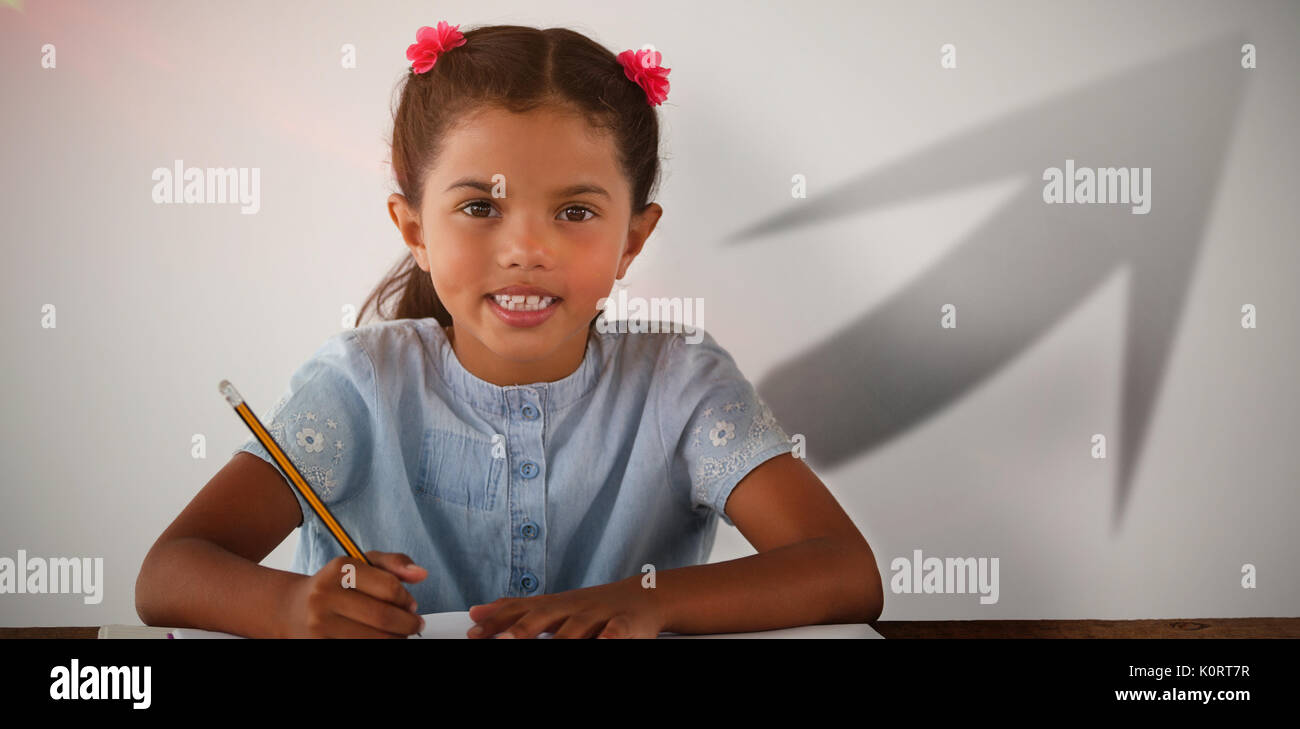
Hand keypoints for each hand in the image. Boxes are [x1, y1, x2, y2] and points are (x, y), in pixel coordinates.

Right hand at [279, 550, 426, 637]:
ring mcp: (319, 624)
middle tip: (413, 625)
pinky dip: (376, 645)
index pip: (389, 588)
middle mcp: (325, 596)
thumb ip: (394, 563)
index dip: (407, 600)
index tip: (411, 605)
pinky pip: (359, 647)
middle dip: (407, 624)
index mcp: (340, 569)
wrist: (291, 608)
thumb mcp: (363, 564)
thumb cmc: (336, 584)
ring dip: (394, 639)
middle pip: (383, 617)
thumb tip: (421, 574)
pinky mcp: (318, 644)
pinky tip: (378, 639)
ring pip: (374, 639)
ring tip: (397, 634)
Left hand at [466, 577, 664, 638]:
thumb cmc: (595, 607)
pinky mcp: (626, 624)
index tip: (473, 633)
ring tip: (550, 649)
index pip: (522, 611)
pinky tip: (603, 643)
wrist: (646, 596)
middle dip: (521, 630)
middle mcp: (574, 608)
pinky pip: (617, 631)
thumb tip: (475, 612)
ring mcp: (600, 615)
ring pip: (579, 627)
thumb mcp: (555, 605)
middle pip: (545, 616)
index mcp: (556, 605)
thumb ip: (517, 610)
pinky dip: (609, 637)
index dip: (498, 622)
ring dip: (562, 639)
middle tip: (500, 641)